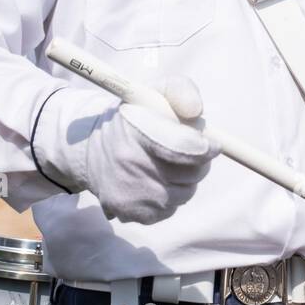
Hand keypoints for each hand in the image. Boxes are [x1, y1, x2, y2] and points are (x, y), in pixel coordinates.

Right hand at [82, 77, 218, 224]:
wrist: (91, 147)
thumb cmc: (136, 115)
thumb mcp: (155, 91)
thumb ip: (181, 91)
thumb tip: (196, 112)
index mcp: (135, 128)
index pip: (181, 147)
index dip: (204, 147)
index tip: (212, 144)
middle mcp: (129, 163)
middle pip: (191, 173)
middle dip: (200, 161)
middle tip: (192, 150)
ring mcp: (129, 192)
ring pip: (185, 193)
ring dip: (186, 180)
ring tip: (170, 163)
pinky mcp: (131, 213)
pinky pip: (171, 208)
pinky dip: (171, 195)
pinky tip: (156, 179)